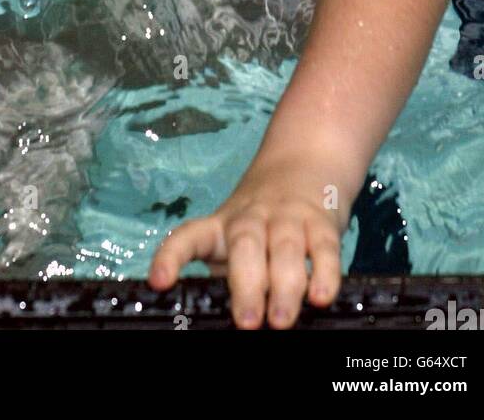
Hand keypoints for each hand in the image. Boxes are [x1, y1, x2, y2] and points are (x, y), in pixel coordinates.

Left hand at [147, 156, 346, 328]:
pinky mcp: (321, 221)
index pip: (189, 237)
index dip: (171, 257)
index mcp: (221, 225)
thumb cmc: (264, 218)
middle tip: (246, 322)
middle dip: (245, 284)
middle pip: (244, 244)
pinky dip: (325, 273)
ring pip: (284, 247)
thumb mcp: (238, 237)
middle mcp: (251, 217)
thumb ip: (232, 272)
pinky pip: (324, 246)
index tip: (158, 282)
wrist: (305, 161)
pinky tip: (321, 297)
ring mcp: (288, 216)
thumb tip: (223, 319)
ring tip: (281, 320)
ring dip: (284, 286)